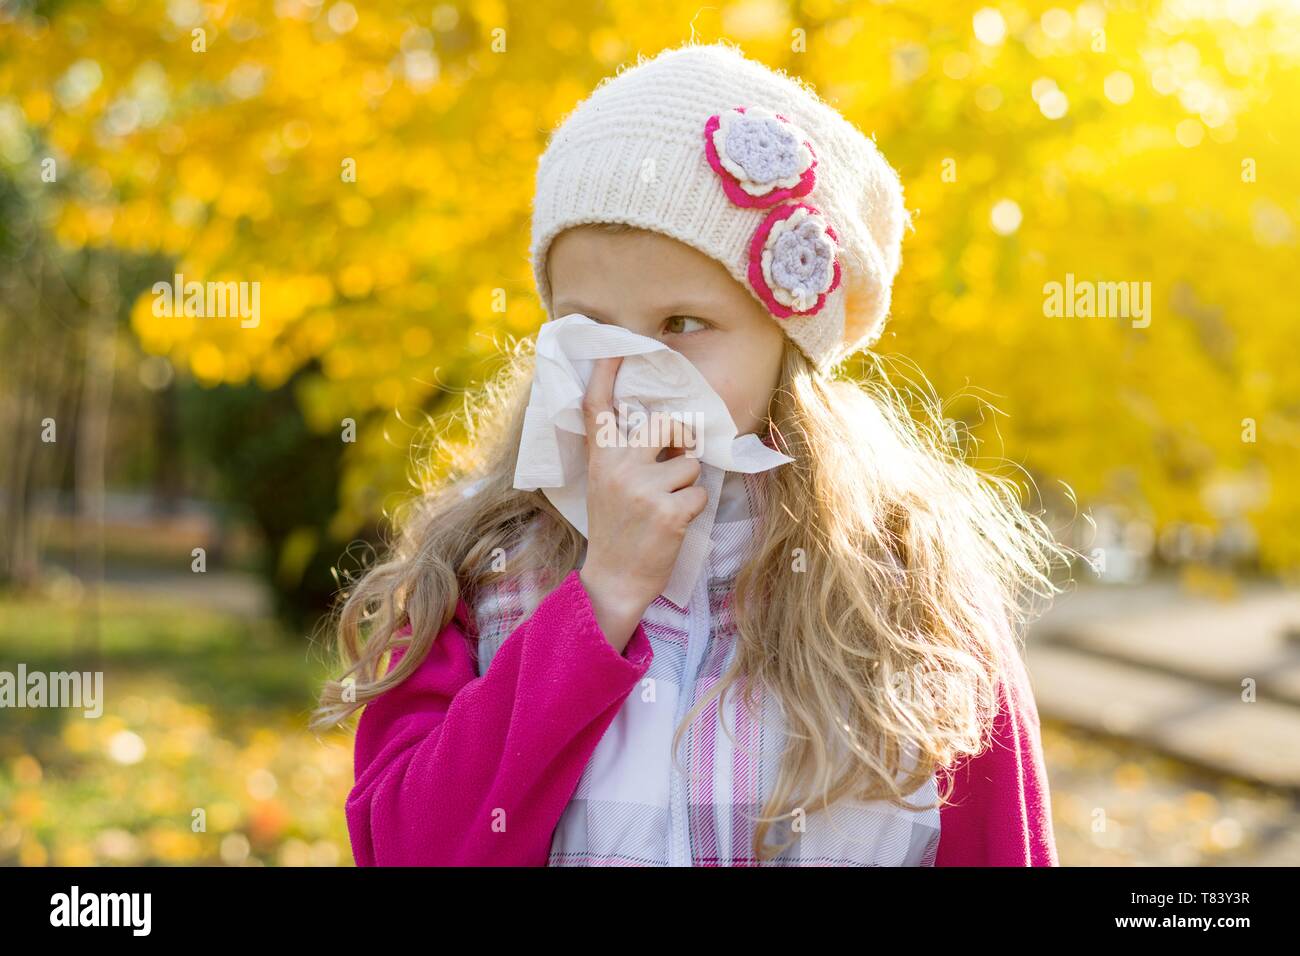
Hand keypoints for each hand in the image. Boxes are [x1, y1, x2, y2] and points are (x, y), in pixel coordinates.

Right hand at [577, 356, 708, 650]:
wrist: (614, 580)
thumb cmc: (616, 528)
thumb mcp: (606, 484)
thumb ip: (627, 454)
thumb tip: (675, 429)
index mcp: (600, 459)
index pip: (599, 409)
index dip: (606, 374)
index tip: (615, 345)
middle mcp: (618, 468)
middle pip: (666, 424)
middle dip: (682, 439)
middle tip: (676, 460)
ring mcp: (642, 489)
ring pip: (690, 463)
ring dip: (687, 484)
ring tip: (666, 505)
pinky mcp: (668, 512)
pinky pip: (700, 493)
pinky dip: (694, 508)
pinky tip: (673, 523)